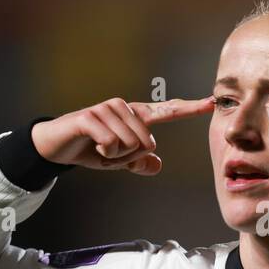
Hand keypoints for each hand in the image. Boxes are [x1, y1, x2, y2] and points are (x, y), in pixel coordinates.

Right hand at [31, 96, 214, 174]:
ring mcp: (107, 109)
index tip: (211, 103)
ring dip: (114, 156)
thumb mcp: (118, 161)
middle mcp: (125, 108)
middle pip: (147, 143)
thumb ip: (138, 162)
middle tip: (108, 152)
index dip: (189, 108)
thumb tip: (157, 165)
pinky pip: (111, 144)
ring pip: (130, 145)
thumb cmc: (90, 149)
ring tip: (99, 148)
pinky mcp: (91, 116)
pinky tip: (92, 146)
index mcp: (135, 116)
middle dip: (128, 157)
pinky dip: (103, 153)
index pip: (167, 112)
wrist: (56, 145)